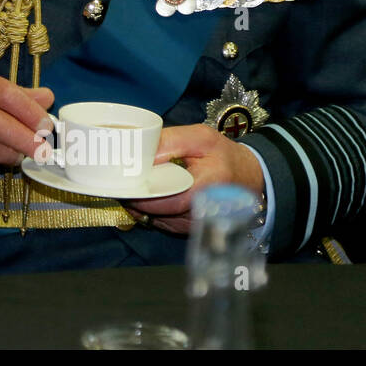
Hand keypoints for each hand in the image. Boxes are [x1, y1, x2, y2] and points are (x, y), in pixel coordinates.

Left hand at [125, 124, 263, 233]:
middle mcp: (204, 211)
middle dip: (137, 199)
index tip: (125, 183)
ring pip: (158, 220)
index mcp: (208, 185)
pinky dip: (149, 212)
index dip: (145, 195)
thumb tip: (142, 153)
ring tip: (128, 188)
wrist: (247, 176)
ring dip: (140, 206)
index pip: (171, 200)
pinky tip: (143, 197)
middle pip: (161, 212)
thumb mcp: (200, 137)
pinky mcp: (189, 228)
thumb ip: (171, 141)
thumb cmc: (222, 154)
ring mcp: (196, 224)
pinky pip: (162, 223)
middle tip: (118, 185)